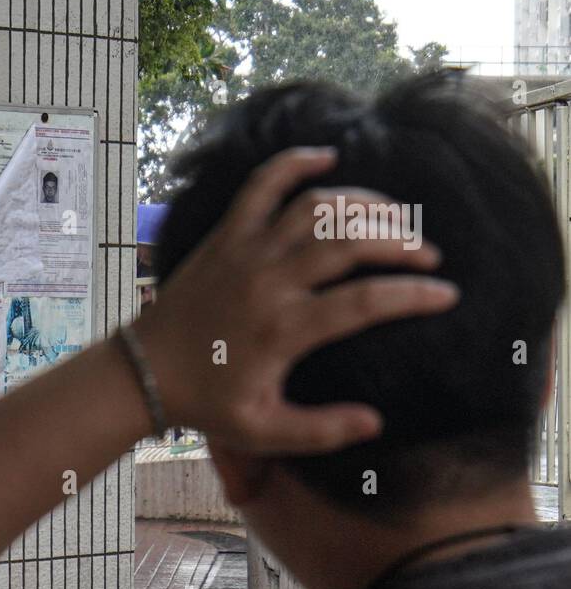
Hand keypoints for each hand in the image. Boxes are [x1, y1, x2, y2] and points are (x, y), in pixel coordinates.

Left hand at [133, 146, 458, 454]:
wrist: (143, 371)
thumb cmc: (206, 402)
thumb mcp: (262, 430)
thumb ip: (321, 430)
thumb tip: (375, 422)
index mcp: (283, 330)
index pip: (364, 302)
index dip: (412, 294)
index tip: (446, 294)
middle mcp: (268, 283)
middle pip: (348, 242)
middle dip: (400, 241)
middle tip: (428, 253)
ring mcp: (245, 252)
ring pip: (314, 208)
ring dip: (362, 204)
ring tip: (395, 218)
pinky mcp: (224, 236)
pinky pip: (260, 186)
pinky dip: (292, 164)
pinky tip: (326, 158)